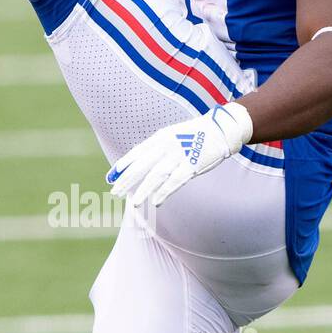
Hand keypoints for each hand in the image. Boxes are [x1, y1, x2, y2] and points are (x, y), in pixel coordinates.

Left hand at [107, 102, 253, 207]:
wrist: (220, 129)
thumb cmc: (194, 135)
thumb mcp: (171, 136)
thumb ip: (156, 148)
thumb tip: (137, 162)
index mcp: (160, 137)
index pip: (136, 153)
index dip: (123, 166)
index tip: (110, 178)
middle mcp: (167, 145)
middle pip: (142, 165)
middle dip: (127, 180)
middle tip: (115, 192)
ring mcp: (179, 155)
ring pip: (156, 175)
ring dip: (144, 190)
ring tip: (133, 203)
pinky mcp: (192, 165)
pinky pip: (175, 180)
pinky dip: (164, 191)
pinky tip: (155, 201)